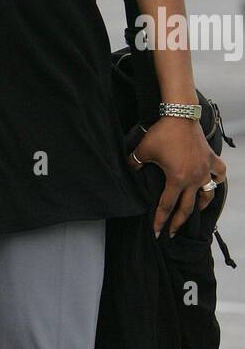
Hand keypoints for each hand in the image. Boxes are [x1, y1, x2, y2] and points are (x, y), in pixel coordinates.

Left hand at [128, 118, 226, 237]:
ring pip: (207, 194)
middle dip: (178, 222)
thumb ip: (134, 165)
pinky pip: (219, 173)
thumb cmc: (162, 133)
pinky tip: (212, 184)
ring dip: (200, 205)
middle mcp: (194, 178)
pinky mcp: (211, 158)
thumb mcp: (143, 151)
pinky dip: (217, 180)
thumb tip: (129, 172)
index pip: (167, 206)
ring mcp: (205, 169)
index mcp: (176, 179)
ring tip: (194, 212)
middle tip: (173, 234)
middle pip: (187, 207)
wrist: (180, 115)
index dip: (160, 221)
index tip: (157, 233)